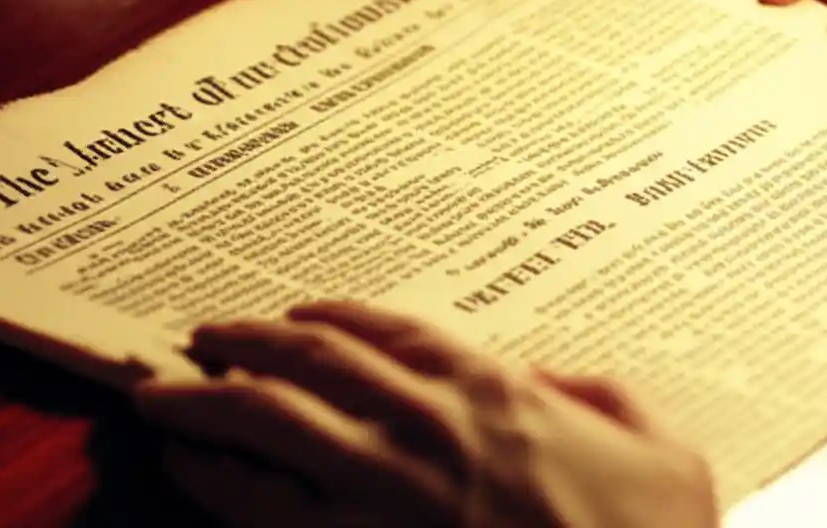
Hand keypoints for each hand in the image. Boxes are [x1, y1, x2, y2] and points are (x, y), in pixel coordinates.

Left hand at [137, 301, 716, 527]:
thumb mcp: (665, 451)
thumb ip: (603, 399)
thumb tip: (550, 379)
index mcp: (496, 392)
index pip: (391, 330)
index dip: (330, 318)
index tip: (292, 318)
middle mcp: (429, 428)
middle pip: (309, 364)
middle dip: (242, 343)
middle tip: (199, 336)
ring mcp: (386, 495)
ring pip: (267, 424)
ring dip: (205, 401)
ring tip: (162, 394)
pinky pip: (261, 508)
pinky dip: (214, 478)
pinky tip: (187, 466)